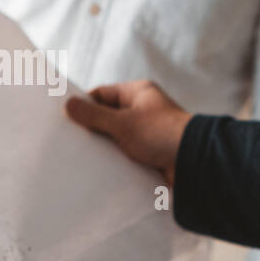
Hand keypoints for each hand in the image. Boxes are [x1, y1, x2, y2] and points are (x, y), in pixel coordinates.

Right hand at [65, 80, 192, 186]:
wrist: (194, 162)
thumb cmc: (160, 134)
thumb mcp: (122, 123)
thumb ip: (94, 115)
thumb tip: (69, 104)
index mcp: (138, 93)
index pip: (102, 94)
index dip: (84, 104)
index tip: (65, 117)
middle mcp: (143, 109)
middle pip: (108, 116)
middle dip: (92, 128)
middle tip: (70, 139)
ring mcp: (147, 131)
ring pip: (116, 136)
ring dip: (104, 146)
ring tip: (82, 156)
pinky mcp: (151, 151)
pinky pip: (127, 152)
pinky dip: (116, 158)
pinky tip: (101, 167)